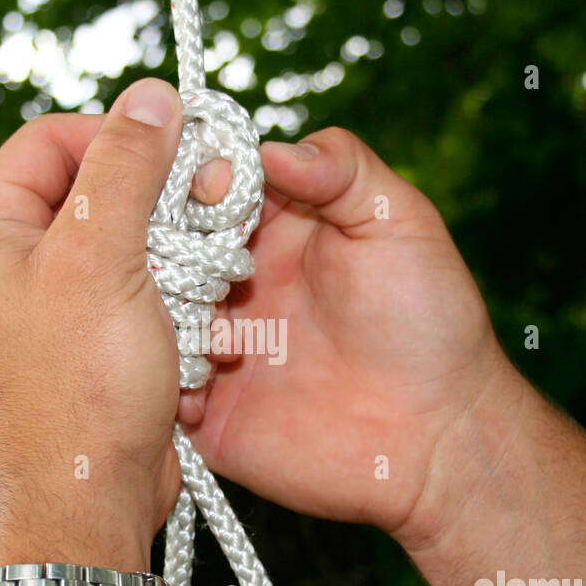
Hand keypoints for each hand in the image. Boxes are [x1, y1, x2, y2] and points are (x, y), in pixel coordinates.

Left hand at [0, 79, 185, 569]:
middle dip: (161, 201)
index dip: (119, 135)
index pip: (51, 139)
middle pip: (97, 187)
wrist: (88, 501)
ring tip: (203, 280)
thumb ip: (125, 168)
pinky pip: (145, 290)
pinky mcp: (95, 340)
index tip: (182, 147)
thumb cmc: (77, 387)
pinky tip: (196, 323)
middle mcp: (12, 262)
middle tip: (210, 209)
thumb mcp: (99, 259)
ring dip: (178, 254)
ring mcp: (55, 304)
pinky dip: (178, 297)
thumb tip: (151, 95)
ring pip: (132, 240)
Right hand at [182, 127, 511, 547]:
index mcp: (271, 228)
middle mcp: (232, 282)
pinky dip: (159, 381)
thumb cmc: (431, 321)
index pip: (203, 185)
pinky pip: (155, 390)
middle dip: (156, 246)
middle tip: (181, 260)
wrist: (439, 437)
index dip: (190, 178)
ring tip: (198, 324)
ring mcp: (214, 347)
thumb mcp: (397, 222)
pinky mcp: (207, 410)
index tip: (202, 189)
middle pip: (160, 247)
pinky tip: (199, 378)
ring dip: (157, 315)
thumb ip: (341, 169)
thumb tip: (269, 148)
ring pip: (146, 316)